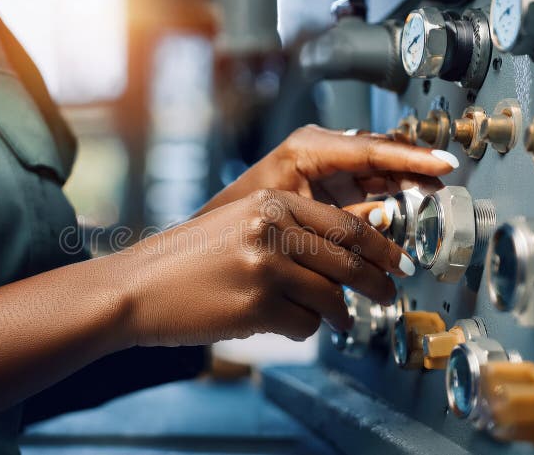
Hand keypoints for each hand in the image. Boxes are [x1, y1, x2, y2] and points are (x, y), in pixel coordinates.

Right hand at [116, 189, 414, 346]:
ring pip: (330, 298)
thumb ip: (291, 233)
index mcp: (270, 202)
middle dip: (375, 284)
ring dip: (338, 315)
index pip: (345, 225)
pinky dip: (302, 329)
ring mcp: (266, 266)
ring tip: (337, 320)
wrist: (138, 287)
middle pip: (347, 261)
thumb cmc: (187, 261)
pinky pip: (305, 326)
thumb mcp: (239, 225)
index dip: (380, 247)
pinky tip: (280, 323)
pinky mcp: (258, 305)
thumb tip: (349, 257)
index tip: (395, 262)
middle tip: (387, 295)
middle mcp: (272, 228)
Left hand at [197, 125, 456, 214]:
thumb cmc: (244, 219)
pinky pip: (367, 185)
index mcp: (307, 149)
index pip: (369, 149)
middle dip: (412, 168)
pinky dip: (387, 197)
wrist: (216, 236)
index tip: (442, 163)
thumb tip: (384, 219)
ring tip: (432, 198)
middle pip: (378, 154)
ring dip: (404, 183)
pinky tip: (406, 211)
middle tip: (443, 182)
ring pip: (377, 169)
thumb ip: (343, 221)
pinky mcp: (329, 184)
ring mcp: (325, 166)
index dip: (410, 158)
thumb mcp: (296, 219)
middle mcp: (319, 150)